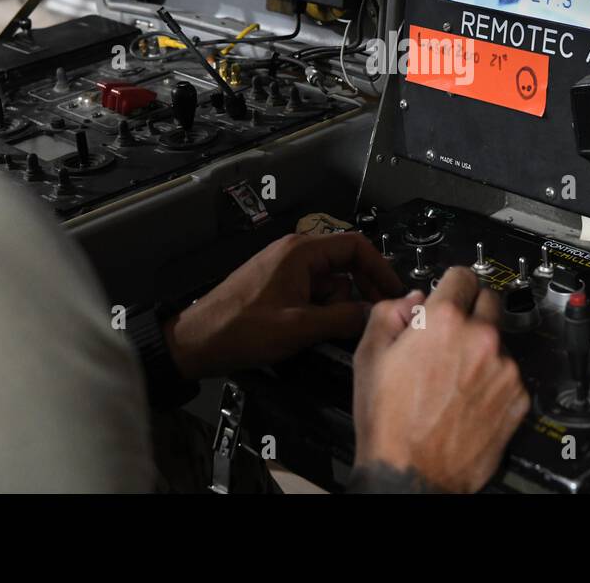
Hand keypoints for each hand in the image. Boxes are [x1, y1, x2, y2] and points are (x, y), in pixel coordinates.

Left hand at [164, 231, 403, 378]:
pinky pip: (312, 294)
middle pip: (345, 266)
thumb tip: (375, 313)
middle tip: (366, 320)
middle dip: (356, 294)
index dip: (380, 269)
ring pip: (330, 285)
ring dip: (334, 308)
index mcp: (301, 252)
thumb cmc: (242, 330)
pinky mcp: (277, 287)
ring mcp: (285, 270)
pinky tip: (309, 333)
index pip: (356, 246)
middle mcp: (294, 254)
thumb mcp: (299, 327)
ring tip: (320, 333)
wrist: (196, 342)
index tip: (394, 293)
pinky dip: (319, 312)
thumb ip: (343, 319)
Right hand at [351, 267, 529, 492]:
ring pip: (499, 341)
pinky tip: (468, 398)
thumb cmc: (389, 423)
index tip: (450, 292)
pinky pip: (509, 375)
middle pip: (489, 300)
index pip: (462, 275)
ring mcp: (504, 369)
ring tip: (454, 377)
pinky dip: (493, 380)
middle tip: (452, 333)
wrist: (412, 475)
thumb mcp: (368, 356)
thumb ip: (389, 312)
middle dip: (470, 310)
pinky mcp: (519, 398)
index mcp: (443, 321)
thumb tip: (411, 301)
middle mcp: (481, 339)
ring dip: (482, 349)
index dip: (451, 283)